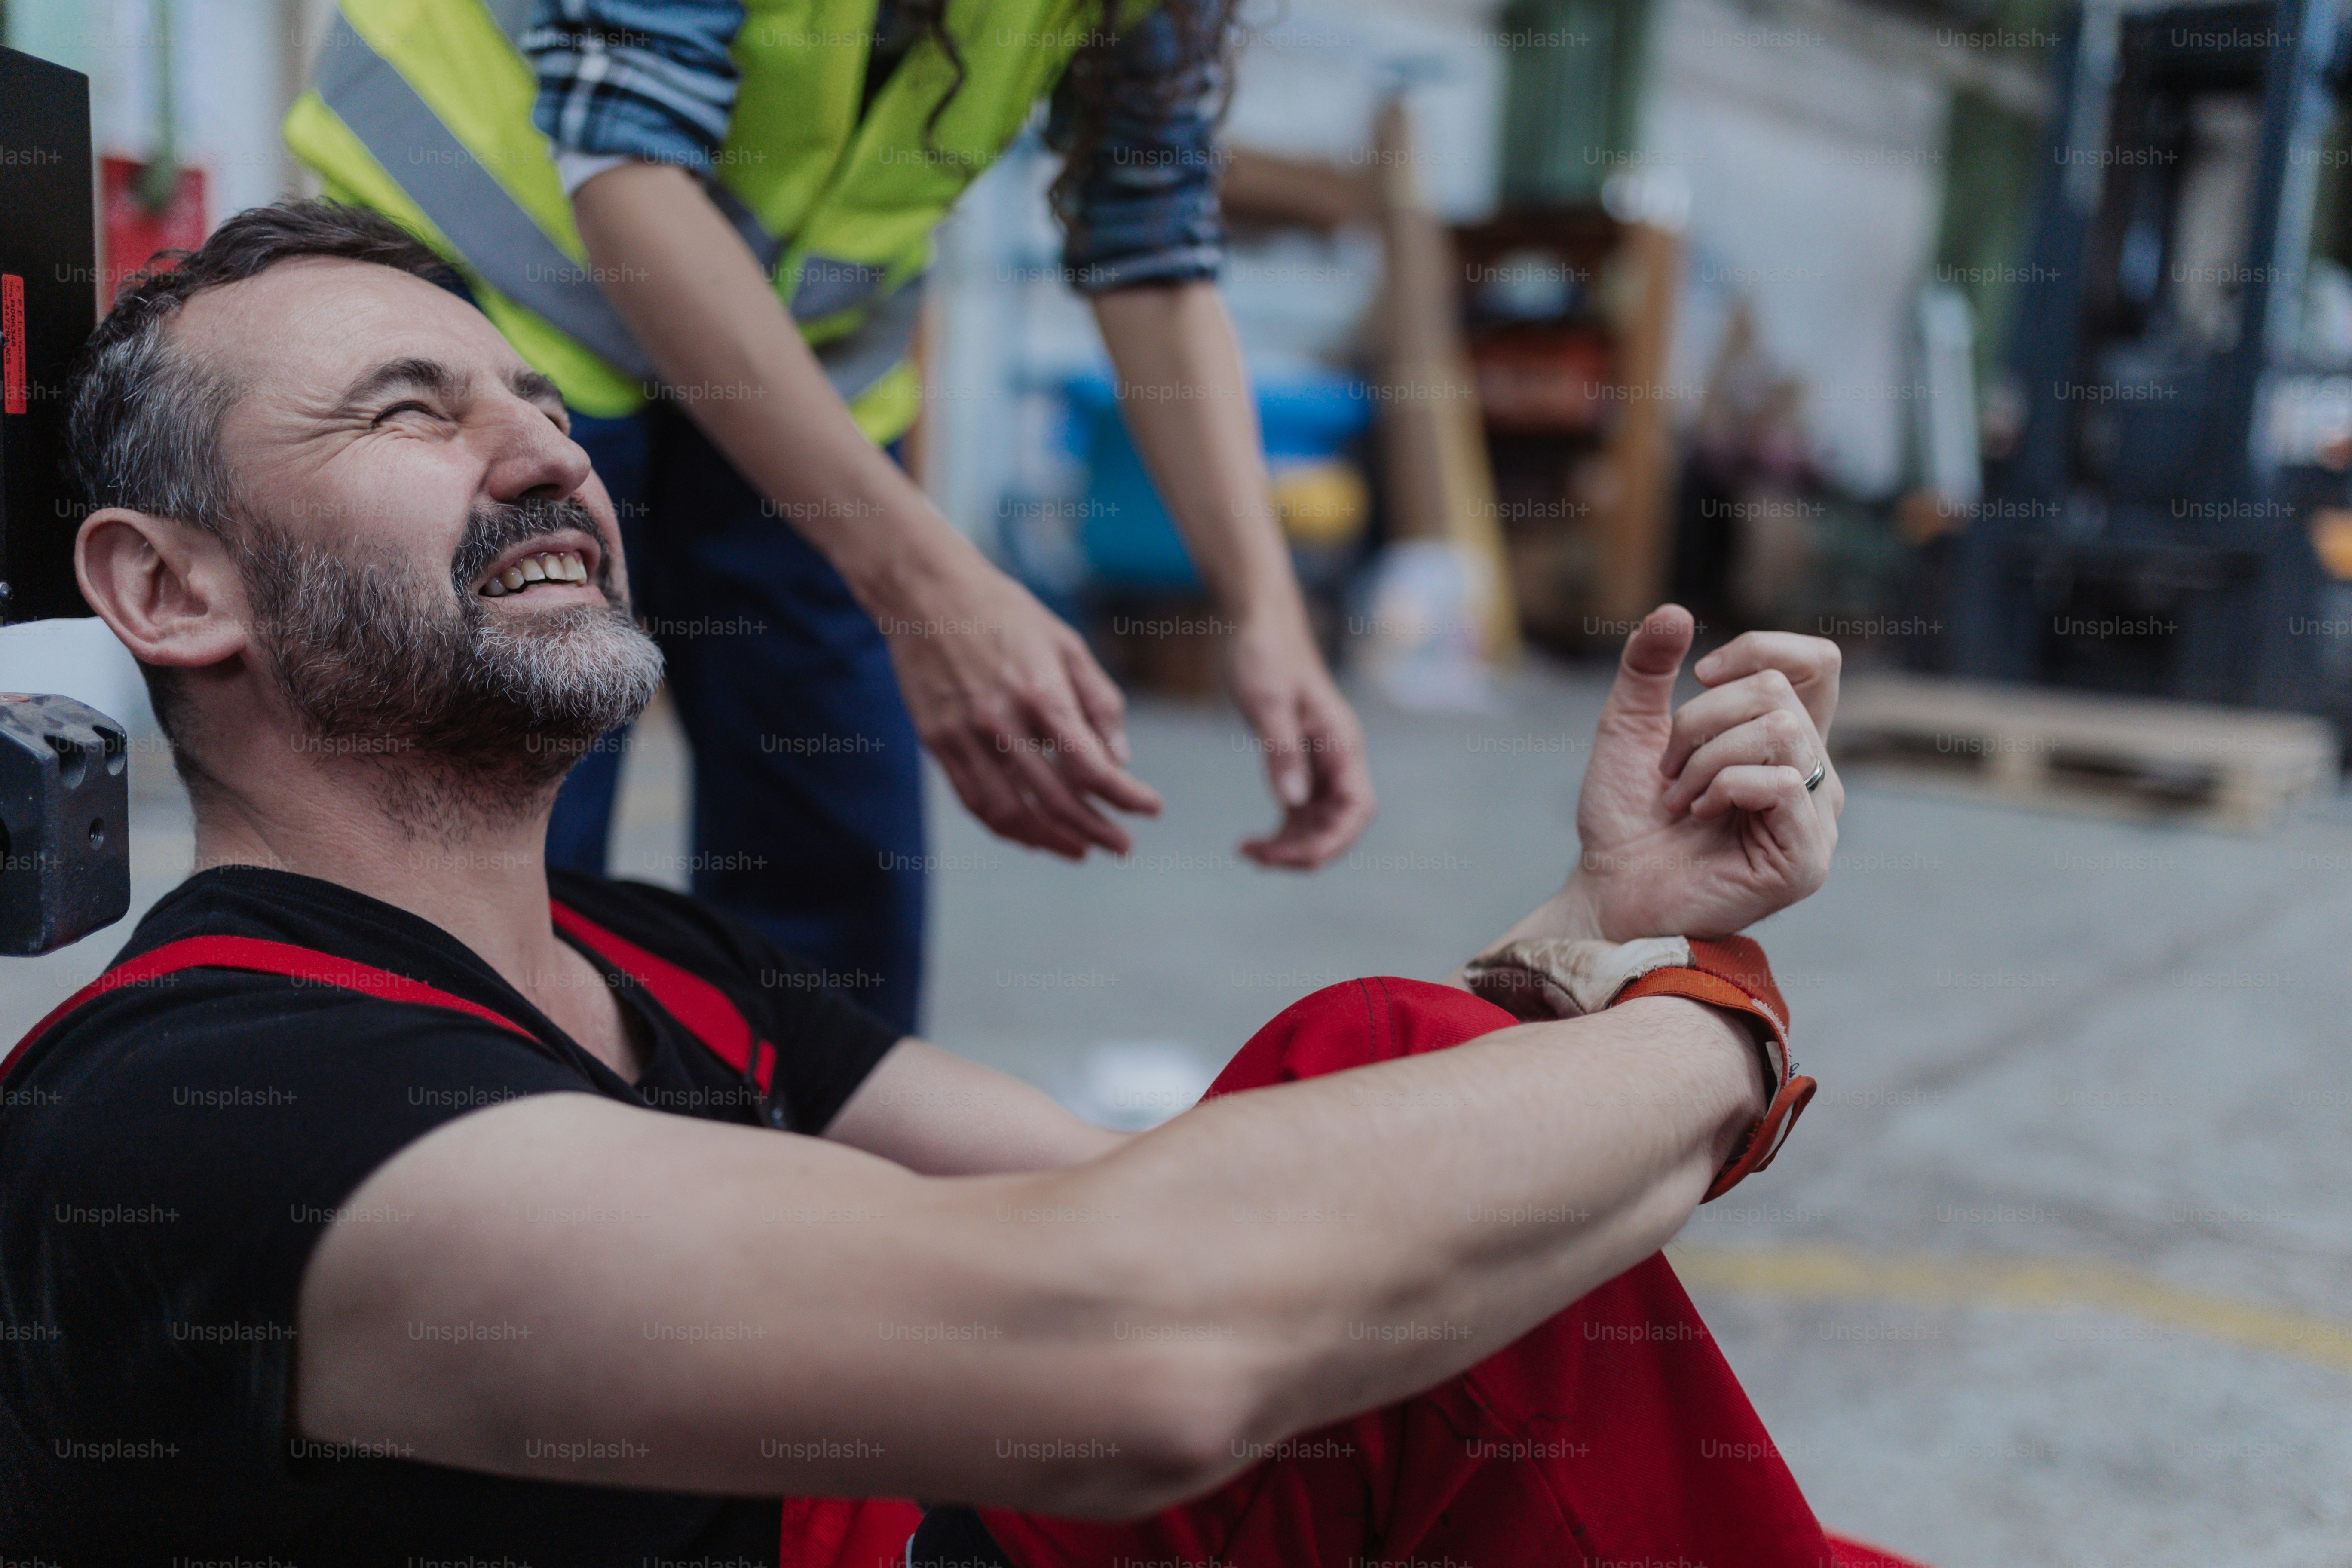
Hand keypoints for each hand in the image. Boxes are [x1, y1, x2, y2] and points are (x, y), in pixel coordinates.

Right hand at [882, 548, 1162, 858]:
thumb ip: (1099, 701)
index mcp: (1041, 693)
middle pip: (1056, 800)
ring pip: (1011, 814)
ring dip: (1051, 841)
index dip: (1127, 797)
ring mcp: (964, 737)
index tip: (1152, 809)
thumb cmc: (1004, 613)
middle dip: (1096, 830)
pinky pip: (974, 802)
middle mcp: (1001, 722)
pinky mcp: (938, 743)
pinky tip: (1033, 836)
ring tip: (1081, 850)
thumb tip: (1120, 759)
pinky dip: (1007, 828)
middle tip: (1122, 846)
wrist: (926, 593)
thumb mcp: (1066, 643)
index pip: (1092, 768)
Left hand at [1229, 612, 1375, 868]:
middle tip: (1258, 859)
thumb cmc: (1264, 654)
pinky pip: (1301, 811)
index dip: (1333, 842)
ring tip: (1250, 852)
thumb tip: (1291, 803)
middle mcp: (1338, 758)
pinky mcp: (1300, 761)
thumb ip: (1281, 752)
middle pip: (1339, 824)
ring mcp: (1321, 762)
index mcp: (1341, 744)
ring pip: (1319, 823)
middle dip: (1305, 850)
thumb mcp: (1266, 702)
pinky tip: (1253, 840)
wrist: (1258, 624)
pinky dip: (1282, 831)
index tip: (1292, 857)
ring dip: (1291, 846)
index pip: (1357, 808)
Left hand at [1569, 604, 1841, 939]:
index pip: (1818, 664)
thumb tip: (1676, 610)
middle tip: (1669, 769)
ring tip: (1680, 797)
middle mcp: (1812, 775)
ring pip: (1782, 730)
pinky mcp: (1806, 859)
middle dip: (1702, 719)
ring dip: (1706, 757)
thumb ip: (1647, 667)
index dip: (1762, 648)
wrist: (1608, 888)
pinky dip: (1724, 787)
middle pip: (1780, 691)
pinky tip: (1698, 815)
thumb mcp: (1627, 726)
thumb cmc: (1625, 817)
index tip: (1699, 675)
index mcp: (1784, 741)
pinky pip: (1783, 784)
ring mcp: (1816, 819)